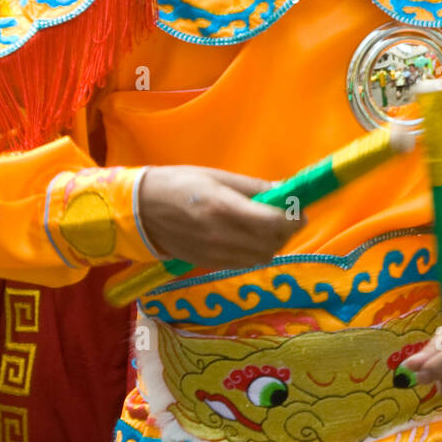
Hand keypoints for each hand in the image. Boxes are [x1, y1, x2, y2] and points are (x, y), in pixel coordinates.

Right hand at [137, 165, 299, 272]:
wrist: (141, 211)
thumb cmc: (180, 184)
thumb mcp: (217, 176)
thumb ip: (252, 187)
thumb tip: (284, 191)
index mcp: (224, 208)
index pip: (272, 222)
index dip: (293, 218)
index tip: (300, 210)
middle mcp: (222, 235)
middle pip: (272, 244)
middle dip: (287, 231)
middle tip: (288, 217)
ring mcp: (215, 254)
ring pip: (261, 258)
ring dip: (273, 244)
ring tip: (270, 228)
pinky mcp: (209, 265)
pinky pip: (245, 264)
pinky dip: (256, 253)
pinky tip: (251, 238)